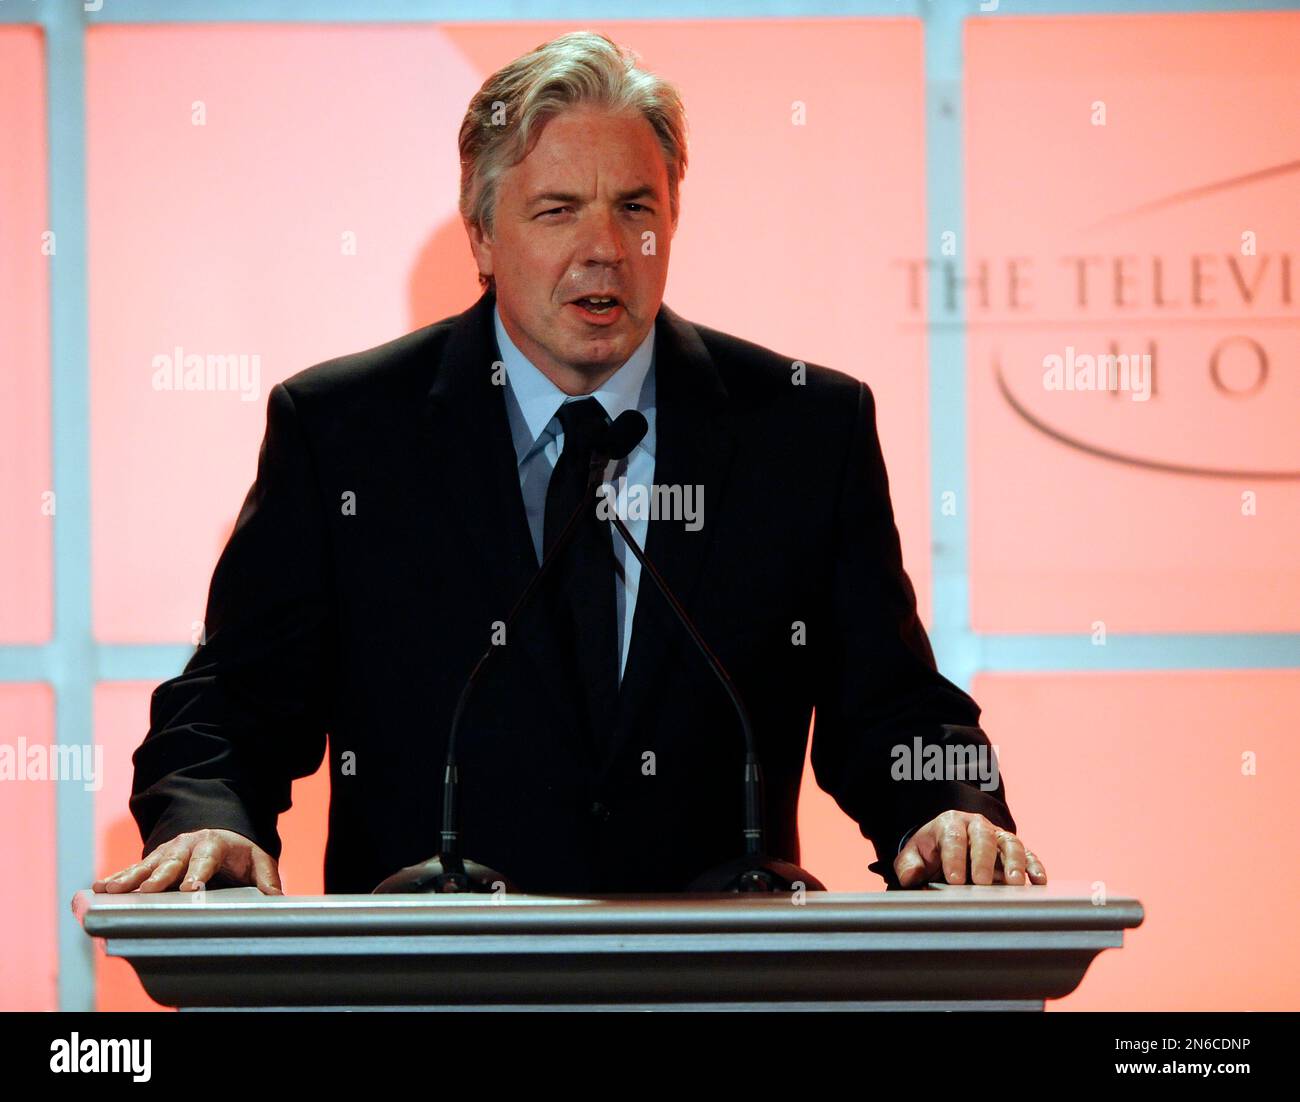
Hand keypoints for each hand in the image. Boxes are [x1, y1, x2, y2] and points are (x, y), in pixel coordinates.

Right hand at [91, 828, 282, 894]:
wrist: (218, 834)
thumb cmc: (238, 854)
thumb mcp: (257, 859)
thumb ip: (266, 876)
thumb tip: (275, 896)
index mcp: (214, 844)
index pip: (206, 858)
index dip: (198, 872)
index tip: (190, 887)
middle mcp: (187, 845)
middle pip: (172, 861)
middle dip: (158, 876)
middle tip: (146, 892)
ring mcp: (167, 852)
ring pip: (147, 865)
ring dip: (129, 878)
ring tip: (111, 890)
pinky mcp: (153, 860)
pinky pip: (132, 870)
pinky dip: (116, 878)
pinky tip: (98, 889)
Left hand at [896, 810, 1046, 887]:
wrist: (948, 846)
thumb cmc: (931, 852)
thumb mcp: (914, 856)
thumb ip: (908, 865)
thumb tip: (911, 877)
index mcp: (950, 823)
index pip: (953, 837)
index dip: (954, 858)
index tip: (954, 879)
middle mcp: (977, 826)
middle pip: (983, 837)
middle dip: (983, 860)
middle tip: (981, 882)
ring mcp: (998, 836)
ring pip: (1009, 843)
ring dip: (1013, 862)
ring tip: (1013, 883)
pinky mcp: (1015, 850)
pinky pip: (1028, 854)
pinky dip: (1034, 866)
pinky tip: (1038, 881)